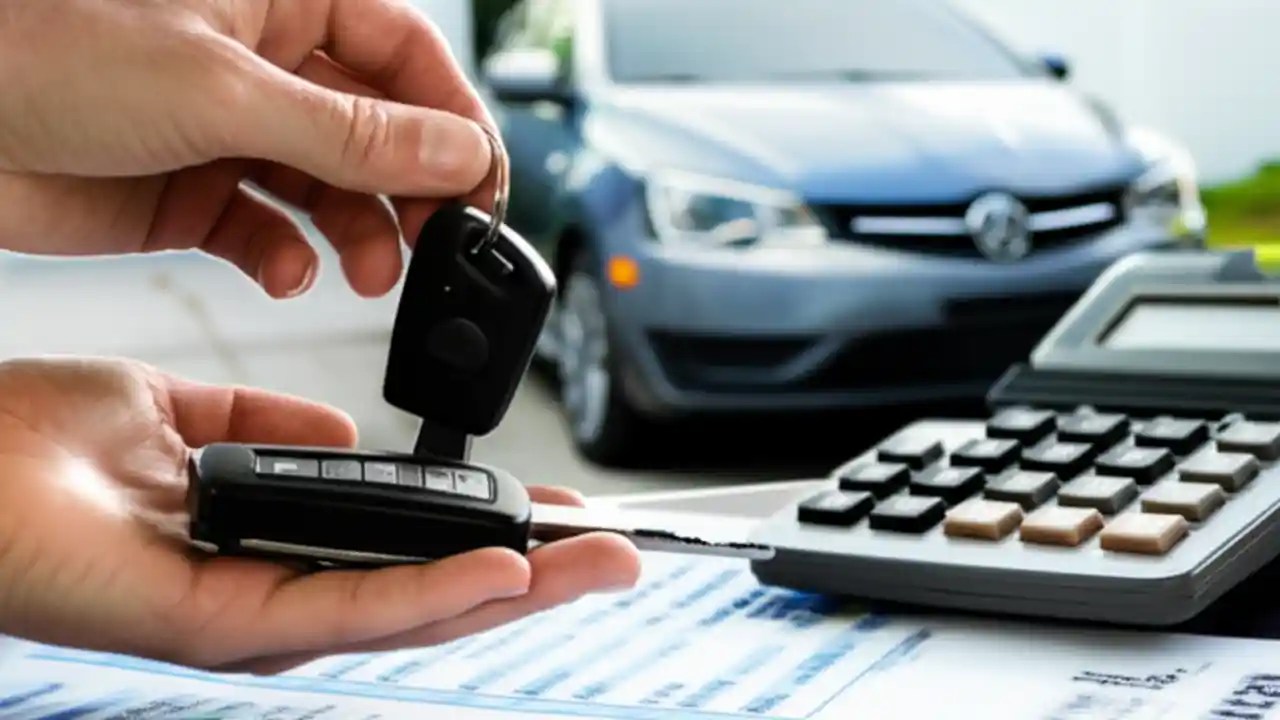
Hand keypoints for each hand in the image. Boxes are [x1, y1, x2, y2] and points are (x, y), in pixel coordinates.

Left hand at [0, 0, 498, 298]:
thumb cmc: (40, 50)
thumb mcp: (223, 90)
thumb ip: (353, 133)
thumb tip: (458, 151)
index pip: (406, 56)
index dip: (454, 122)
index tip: (481, 185)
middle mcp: (266, 63)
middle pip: (381, 131)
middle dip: (411, 190)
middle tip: (435, 241)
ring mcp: (233, 131)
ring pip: (333, 189)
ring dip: (359, 234)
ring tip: (369, 270)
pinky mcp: (198, 193)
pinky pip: (272, 230)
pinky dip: (289, 257)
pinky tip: (290, 269)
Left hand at [0, 357, 639, 672]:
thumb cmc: (32, 450)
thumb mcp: (178, 416)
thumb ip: (267, 429)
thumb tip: (340, 431)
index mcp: (267, 547)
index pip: (403, 552)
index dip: (485, 536)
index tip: (554, 513)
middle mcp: (268, 594)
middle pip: (425, 594)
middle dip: (530, 577)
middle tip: (616, 555)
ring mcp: (245, 619)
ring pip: (405, 615)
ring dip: (508, 592)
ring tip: (590, 567)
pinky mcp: (213, 628)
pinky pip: (340, 610)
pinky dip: (428, 597)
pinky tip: (496, 575)